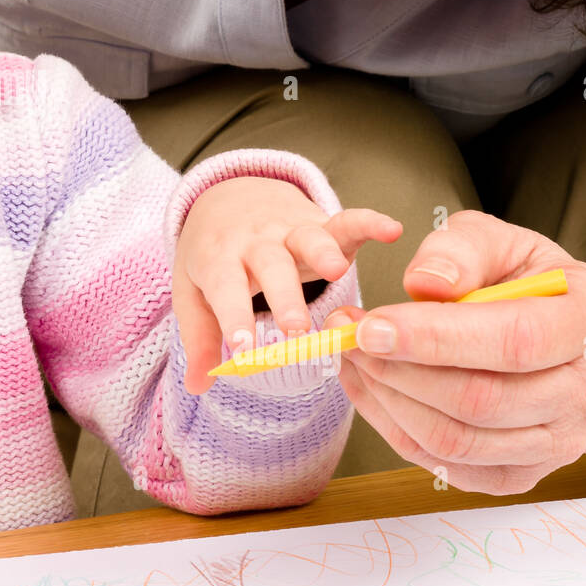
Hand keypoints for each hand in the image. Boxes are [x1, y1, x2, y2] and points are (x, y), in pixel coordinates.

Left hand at [173, 176, 401, 393]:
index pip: (224, 288)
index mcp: (219, 259)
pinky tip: (391, 230)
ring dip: (322, 252)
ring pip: (307, 238)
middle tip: (296, 329)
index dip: (233, 317)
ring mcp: (289, 230)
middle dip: (284, 295)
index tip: (244, 349)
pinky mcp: (320, 223)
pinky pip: (345, 221)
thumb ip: (200, 339)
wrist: (230, 198)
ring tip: (339, 272)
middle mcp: (255, 242)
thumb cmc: (213, 256)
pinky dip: (368, 222)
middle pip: (270, 266)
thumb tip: (198, 387)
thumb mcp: (194, 293)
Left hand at [324, 209, 585, 492]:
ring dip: (386, 400)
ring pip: (456, 441)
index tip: (370, 325)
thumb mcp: (508, 245)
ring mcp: (554, 444)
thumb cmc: (538, 288)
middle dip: (395, 369)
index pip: (513, 341)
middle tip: (346, 333)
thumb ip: (464, 250)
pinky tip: (370, 387)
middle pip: (478, 400)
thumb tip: (424, 282)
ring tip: (352, 356)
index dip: (435, 338)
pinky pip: (446, 467)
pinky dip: (393, 428)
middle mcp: (579, 395)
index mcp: (584, 326)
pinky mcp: (520, 474)